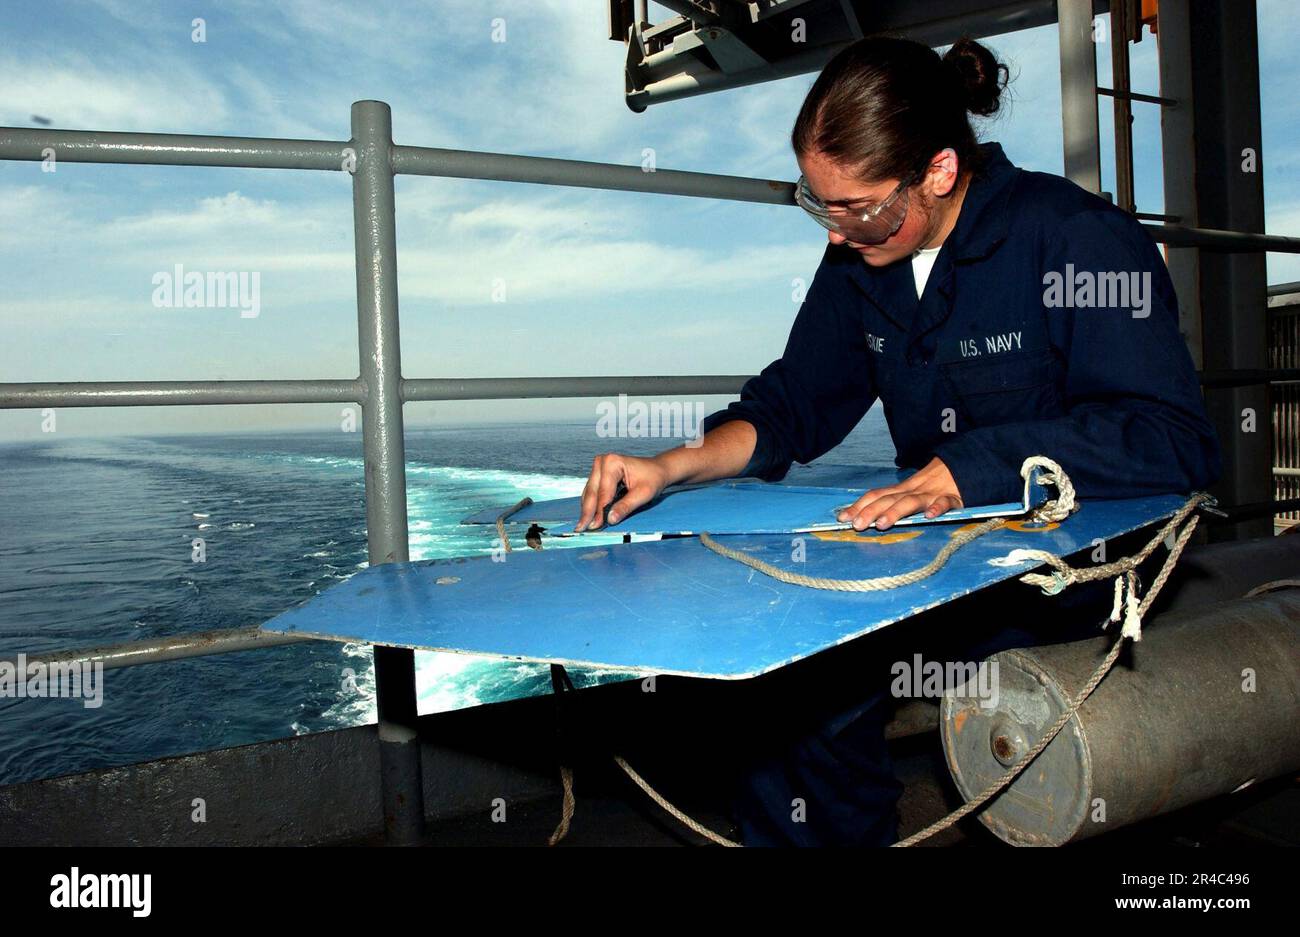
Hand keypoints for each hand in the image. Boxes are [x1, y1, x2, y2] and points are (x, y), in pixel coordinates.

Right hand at [575, 453, 669, 531]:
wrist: (657, 470)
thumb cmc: (653, 478)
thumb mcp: (643, 494)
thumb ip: (626, 506)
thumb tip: (610, 519)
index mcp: (612, 463)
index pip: (603, 492)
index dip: (599, 511)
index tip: (595, 526)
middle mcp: (602, 462)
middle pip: (592, 492)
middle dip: (588, 512)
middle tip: (582, 528)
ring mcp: (598, 468)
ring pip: (589, 493)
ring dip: (587, 510)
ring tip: (583, 526)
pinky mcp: (598, 476)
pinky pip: (591, 493)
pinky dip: (591, 506)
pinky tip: (589, 518)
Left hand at [837, 457, 962, 530]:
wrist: (964, 465)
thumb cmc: (933, 484)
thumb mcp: (911, 491)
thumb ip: (892, 502)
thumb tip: (864, 515)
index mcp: (902, 490)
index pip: (876, 495)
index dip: (859, 506)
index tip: (842, 518)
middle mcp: (914, 490)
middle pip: (889, 499)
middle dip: (870, 512)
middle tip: (856, 525)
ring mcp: (933, 494)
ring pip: (912, 502)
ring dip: (896, 512)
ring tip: (882, 524)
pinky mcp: (954, 498)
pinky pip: (946, 503)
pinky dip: (938, 508)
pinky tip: (929, 516)